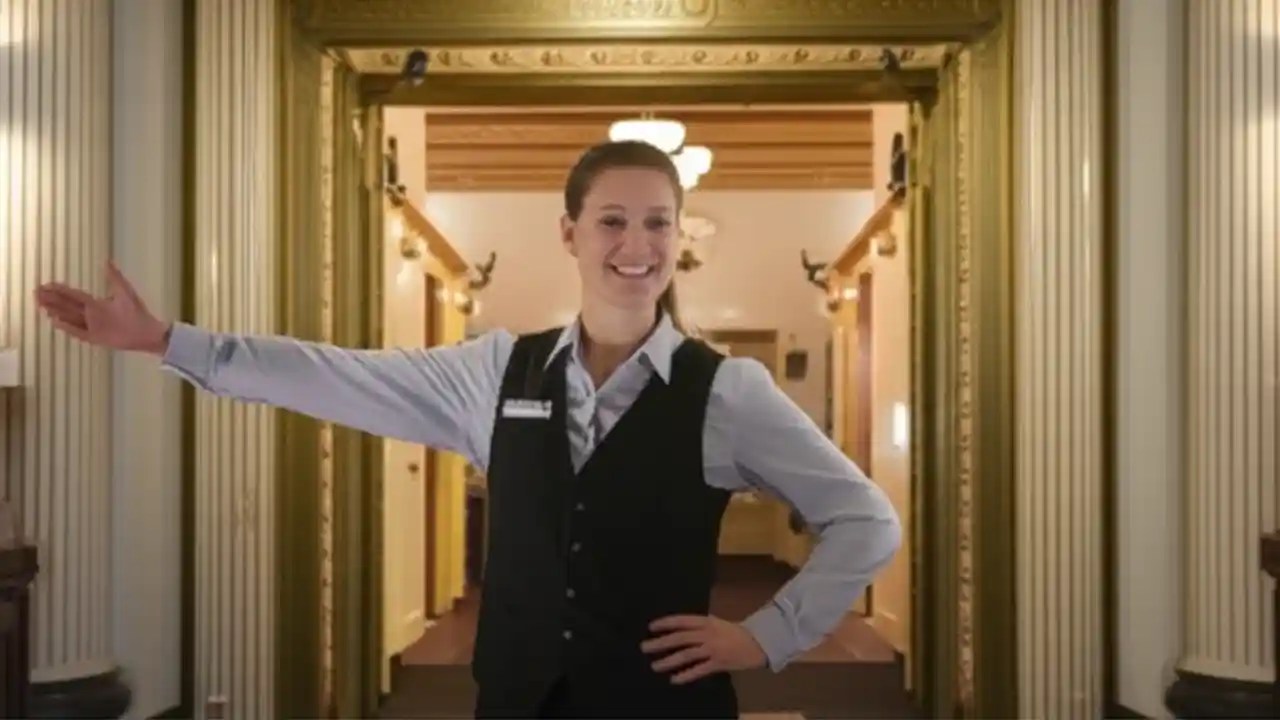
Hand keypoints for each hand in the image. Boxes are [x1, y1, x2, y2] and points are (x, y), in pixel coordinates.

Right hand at [34, 262, 169, 354]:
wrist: (148, 332)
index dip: (60, 290)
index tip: (45, 284)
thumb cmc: (137, 312)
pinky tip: (55, 321)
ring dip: (55, 311)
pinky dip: (67, 327)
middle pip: (67, 306)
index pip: (74, 295)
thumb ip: (115, 277)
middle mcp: (91, 314)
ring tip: (39, 305)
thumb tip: (107, 260)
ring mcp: (92, 326)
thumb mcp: (125, 291)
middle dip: (51, 299)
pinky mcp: (96, 338)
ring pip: (69, 318)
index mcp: (96, 303)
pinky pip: (78, 332)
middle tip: (35, 293)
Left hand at [640, 614, 766, 683]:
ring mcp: (713, 649)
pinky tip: (674, 679)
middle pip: (680, 638)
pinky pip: (699, 670)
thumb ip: (698, 626)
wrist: (757, 643)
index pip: (682, 620)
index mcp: (706, 621)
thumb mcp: (716, 623)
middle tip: (645, 647)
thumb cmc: (734, 633)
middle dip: (661, 642)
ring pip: (687, 654)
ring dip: (669, 660)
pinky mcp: (718, 663)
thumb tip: (677, 630)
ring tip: (655, 665)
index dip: (666, 623)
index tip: (651, 627)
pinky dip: (686, 674)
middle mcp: (708, 634)